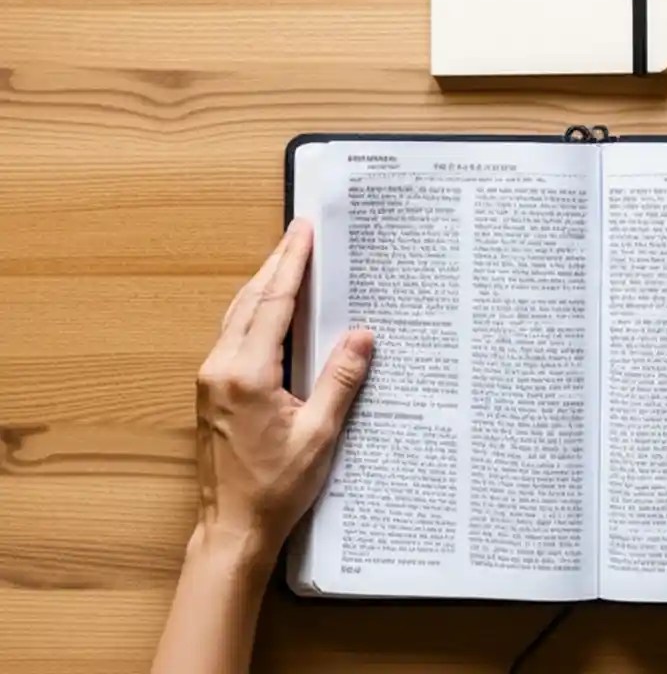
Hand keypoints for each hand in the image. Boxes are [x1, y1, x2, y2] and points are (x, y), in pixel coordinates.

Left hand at [193, 219, 373, 561]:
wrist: (233, 528)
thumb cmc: (275, 488)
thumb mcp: (320, 433)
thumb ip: (341, 379)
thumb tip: (362, 335)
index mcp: (246, 374)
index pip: (273, 304)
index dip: (291, 265)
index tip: (304, 232)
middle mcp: (220, 369)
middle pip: (250, 301)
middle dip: (277, 265)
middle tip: (300, 233)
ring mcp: (210, 379)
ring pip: (238, 316)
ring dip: (264, 286)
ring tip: (288, 260)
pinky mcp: (211, 391)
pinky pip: (233, 336)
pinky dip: (254, 313)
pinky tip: (270, 309)